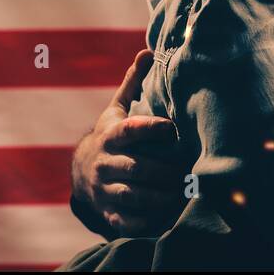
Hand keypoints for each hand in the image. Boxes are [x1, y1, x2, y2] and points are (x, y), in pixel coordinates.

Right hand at [71, 50, 185, 235]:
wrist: (81, 173)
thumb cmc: (112, 136)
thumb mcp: (117, 110)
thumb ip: (133, 84)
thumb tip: (148, 51)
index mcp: (111, 135)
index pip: (131, 130)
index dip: (152, 129)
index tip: (174, 129)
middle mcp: (106, 163)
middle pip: (137, 168)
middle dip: (165, 171)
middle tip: (192, 172)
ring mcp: (105, 190)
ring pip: (133, 196)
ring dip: (161, 198)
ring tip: (186, 195)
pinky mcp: (109, 212)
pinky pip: (127, 221)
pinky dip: (148, 223)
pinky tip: (169, 219)